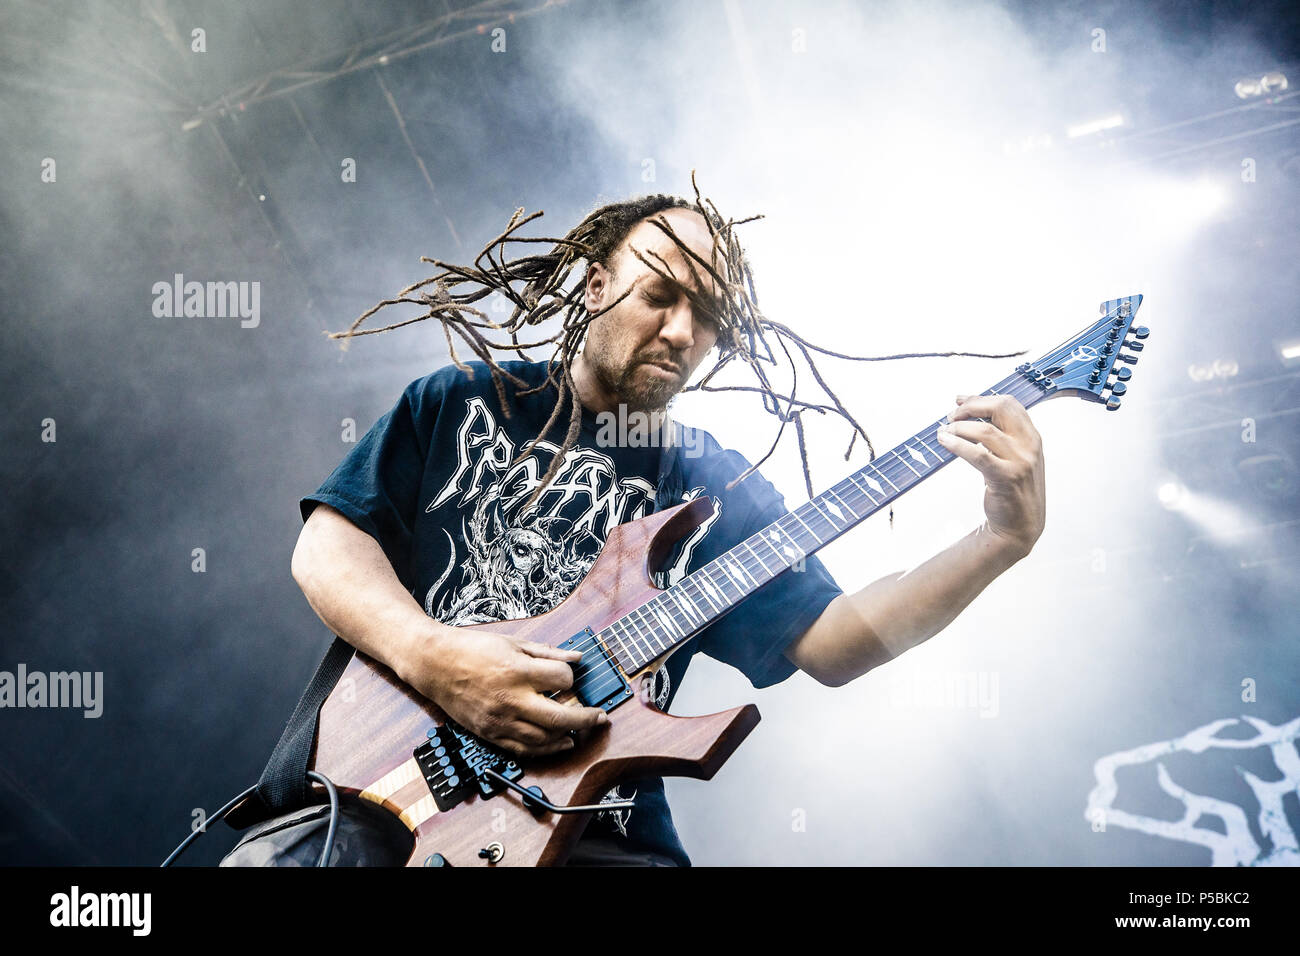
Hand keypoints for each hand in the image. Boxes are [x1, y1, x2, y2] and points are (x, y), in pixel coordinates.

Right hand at [399, 625, 608, 757]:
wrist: (435, 664)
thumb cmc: (472, 648)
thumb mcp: (514, 642)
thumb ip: (548, 652)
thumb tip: (577, 658)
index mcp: (517, 670)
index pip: (562, 679)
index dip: (572, 678)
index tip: (569, 677)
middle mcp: (510, 698)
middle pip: (559, 718)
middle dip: (585, 719)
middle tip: (599, 717)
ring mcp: (499, 719)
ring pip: (543, 740)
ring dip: (566, 737)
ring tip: (578, 730)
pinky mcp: (490, 733)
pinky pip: (523, 750)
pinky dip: (545, 750)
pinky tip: (558, 744)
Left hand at [934, 393, 1045, 558]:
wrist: (1019, 525)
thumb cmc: (1012, 489)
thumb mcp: (1014, 456)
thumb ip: (1000, 435)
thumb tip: (968, 412)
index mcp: (1032, 436)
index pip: (1009, 403)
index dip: (981, 398)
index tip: (959, 401)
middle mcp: (1029, 445)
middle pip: (1000, 408)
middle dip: (971, 406)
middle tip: (951, 415)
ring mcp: (1020, 461)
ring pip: (985, 431)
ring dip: (959, 427)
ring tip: (944, 431)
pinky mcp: (1006, 478)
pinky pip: (978, 454)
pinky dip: (958, 445)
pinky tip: (945, 442)